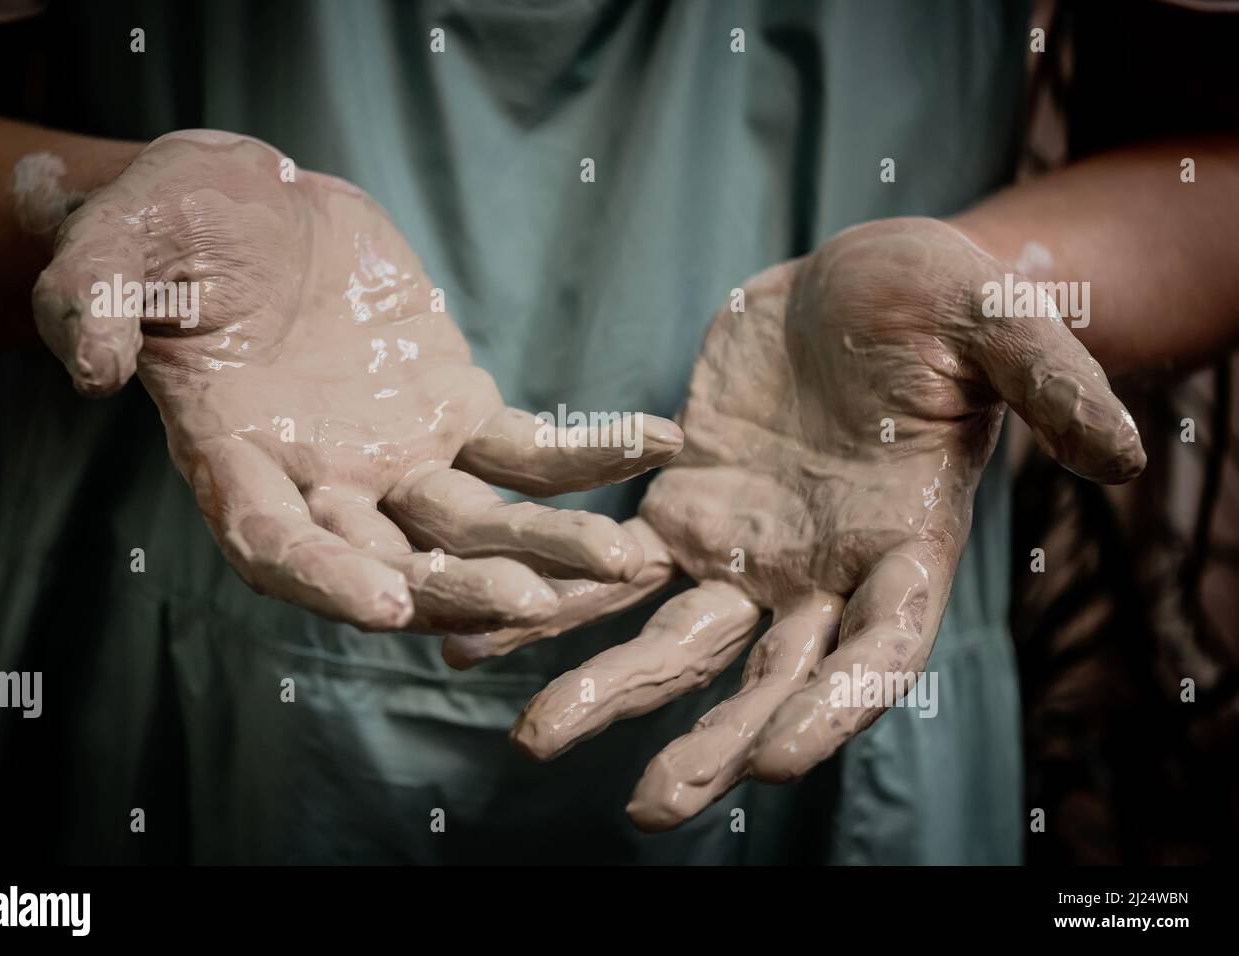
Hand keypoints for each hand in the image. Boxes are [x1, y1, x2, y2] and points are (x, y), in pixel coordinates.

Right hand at [32, 131, 681, 631]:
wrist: (259, 205)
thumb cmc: (180, 221)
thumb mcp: (117, 243)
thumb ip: (91, 299)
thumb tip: (84, 364)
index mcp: (236, 460)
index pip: (276, 544)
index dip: (328, 581)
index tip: (391, 606)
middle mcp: (323, 480)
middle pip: (394, 560)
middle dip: (466, 586)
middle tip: (538, 603)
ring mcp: (397, 454)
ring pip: (477, 522)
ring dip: (550, 545)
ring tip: (628, 559)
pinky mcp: (454, 409)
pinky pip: (528, 446)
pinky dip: (589, 450)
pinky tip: (658, 440)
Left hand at [469, 217, 1143, 829]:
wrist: (855, 281)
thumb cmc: (939, 300)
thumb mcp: (997, 321)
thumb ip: (1049, 382)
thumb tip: (1123, 453)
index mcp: (904, 548)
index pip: (878, 651)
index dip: (831, 709)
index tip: (771, 758)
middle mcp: (820, 572)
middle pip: (765, 675)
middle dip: (707, 737)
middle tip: (647, 802)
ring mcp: (746, 548)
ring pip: (674, 636)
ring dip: (608, 685)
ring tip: (535, 735)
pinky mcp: (682, 507)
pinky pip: (612, 565)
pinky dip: (558, 597)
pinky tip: (486, 631)